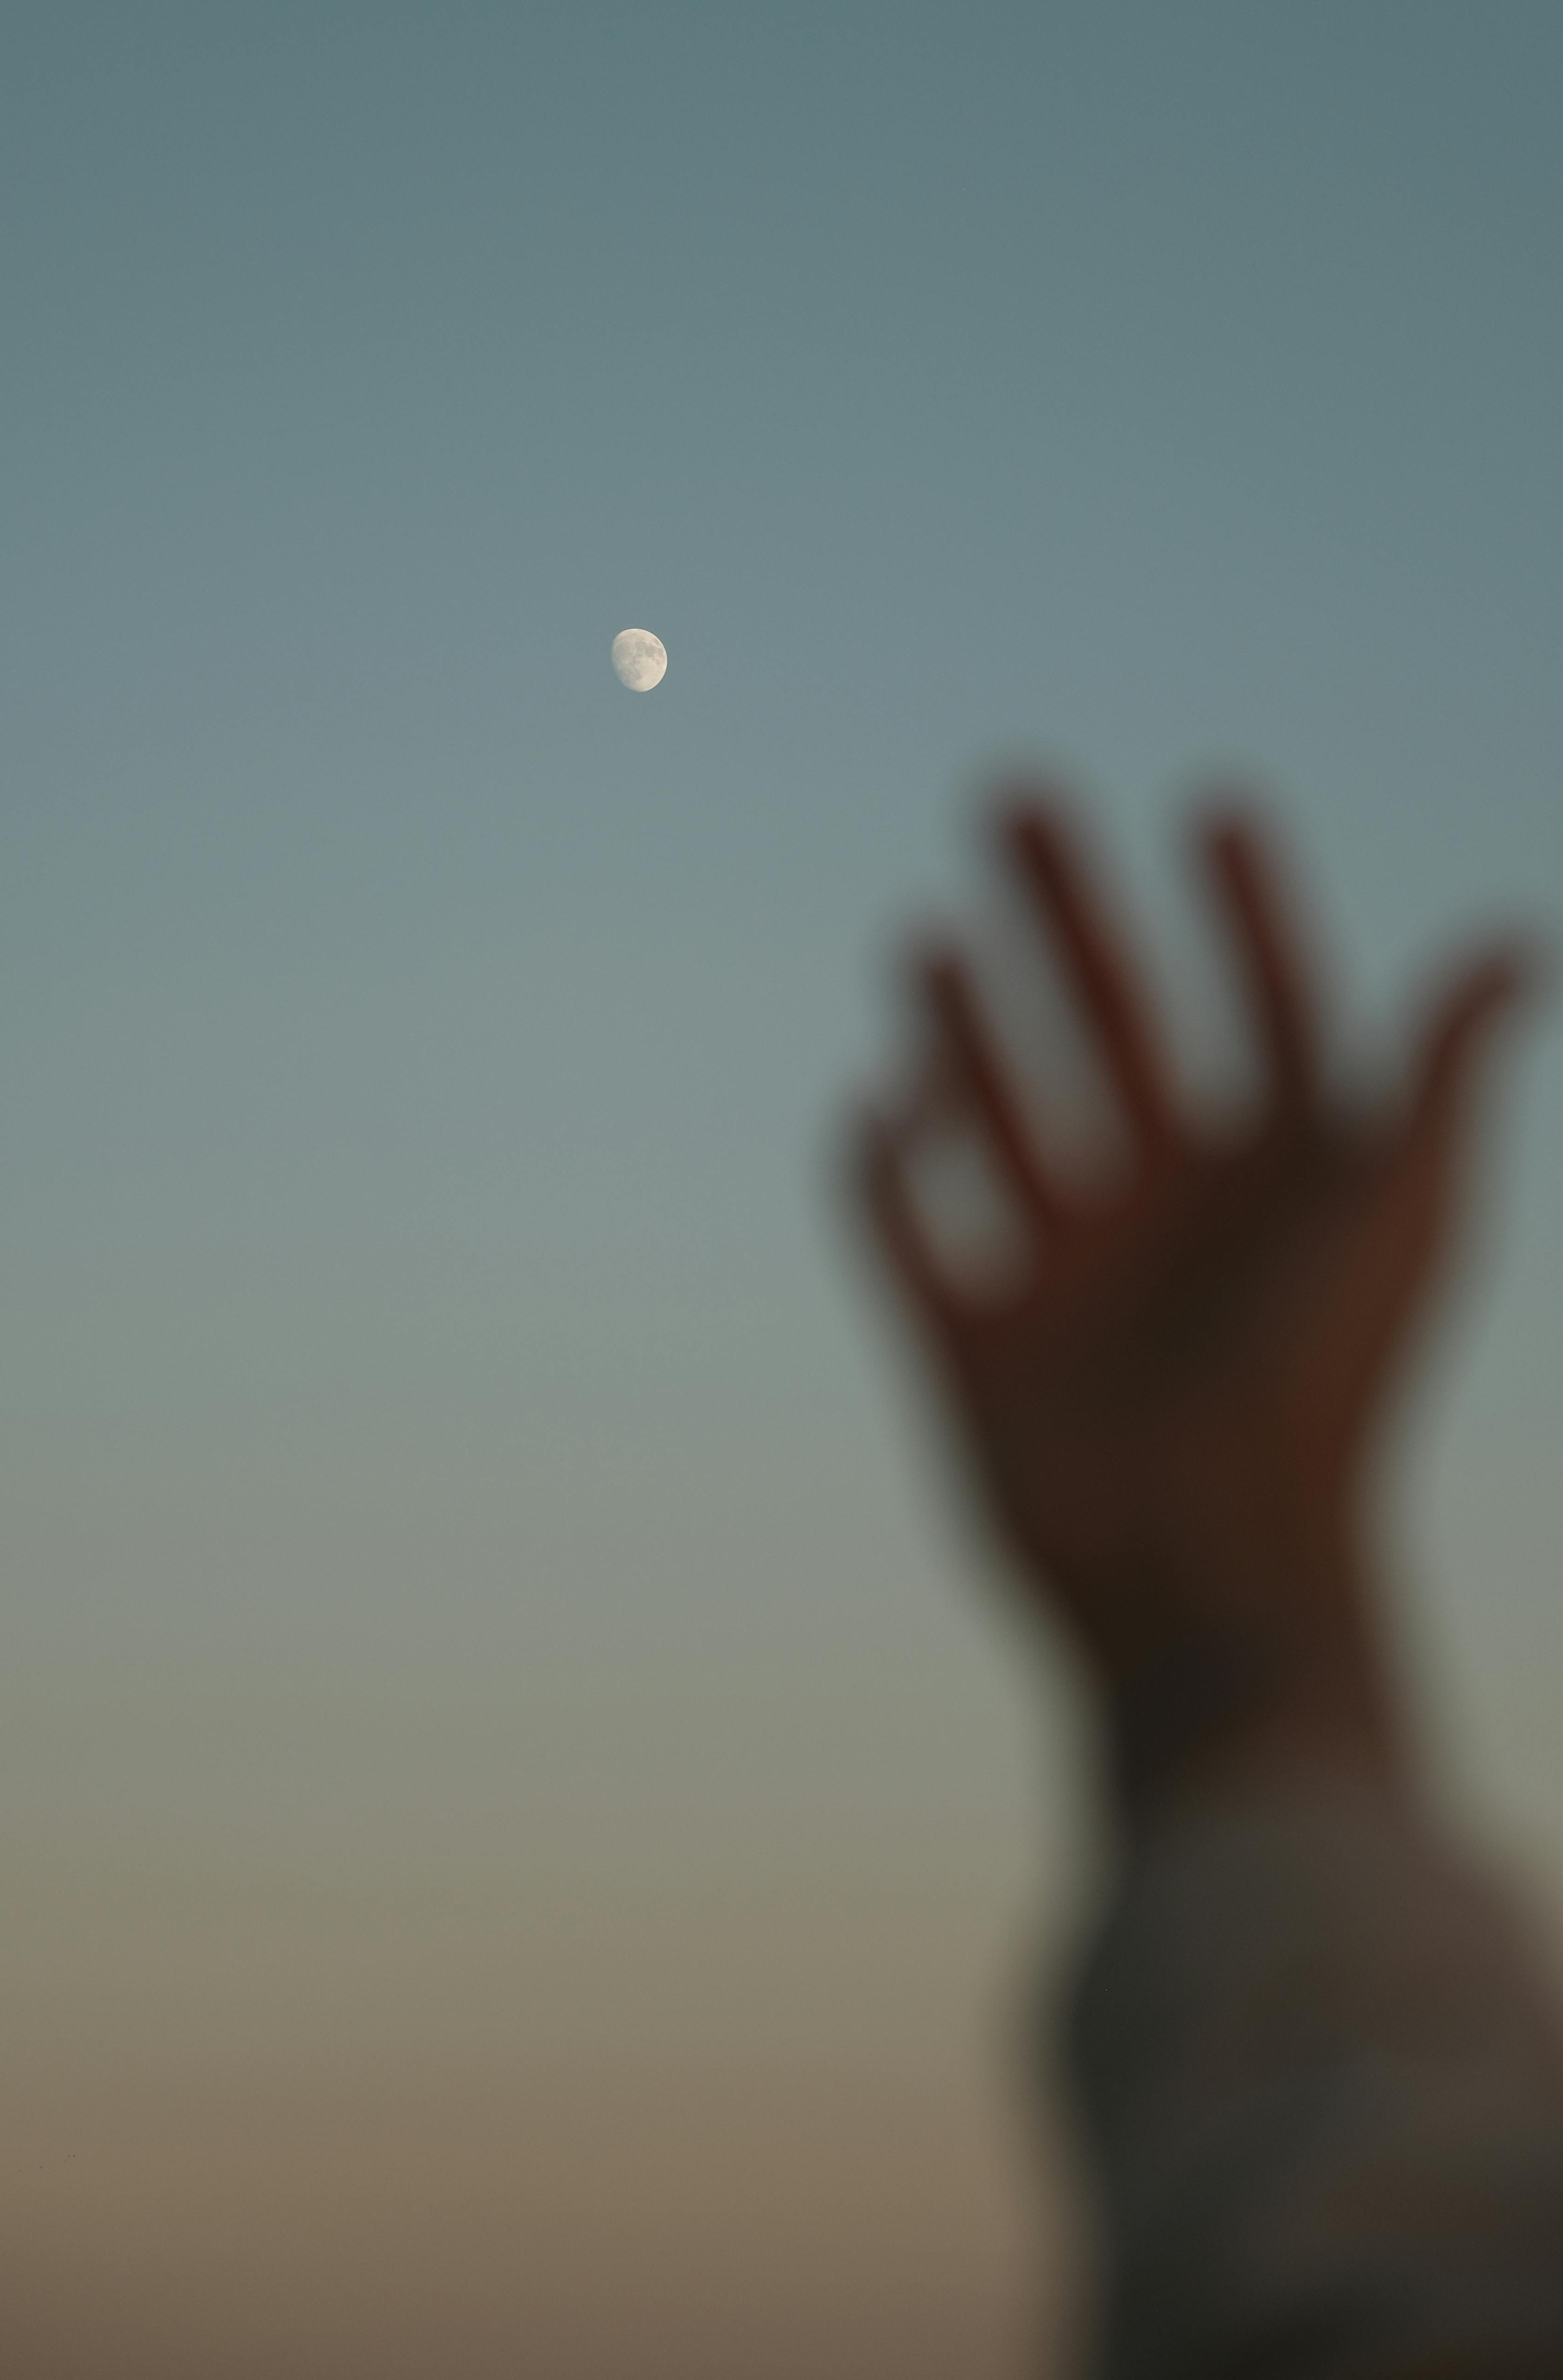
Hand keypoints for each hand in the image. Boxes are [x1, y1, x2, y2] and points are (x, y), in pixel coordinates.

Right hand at [846, 790, 1538, 1819]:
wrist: (1216, 1588)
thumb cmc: (1327, 1395)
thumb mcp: (1398, 1215)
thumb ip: (1439, 1076)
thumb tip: (1511, 942)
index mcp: (1283, 1183)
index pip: (1269, 1008)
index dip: (1248, 910)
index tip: (1212, 804)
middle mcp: (1175, 1216)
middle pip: (1110, 1026)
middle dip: (1063, 913)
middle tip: (1012, 791)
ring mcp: (1068, 1280)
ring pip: (1000, 1113)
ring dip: (963, 1018)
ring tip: (930, 929)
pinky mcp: (972, 1350)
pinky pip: (907, 1235)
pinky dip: (885, 1167)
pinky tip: (879, 1098)